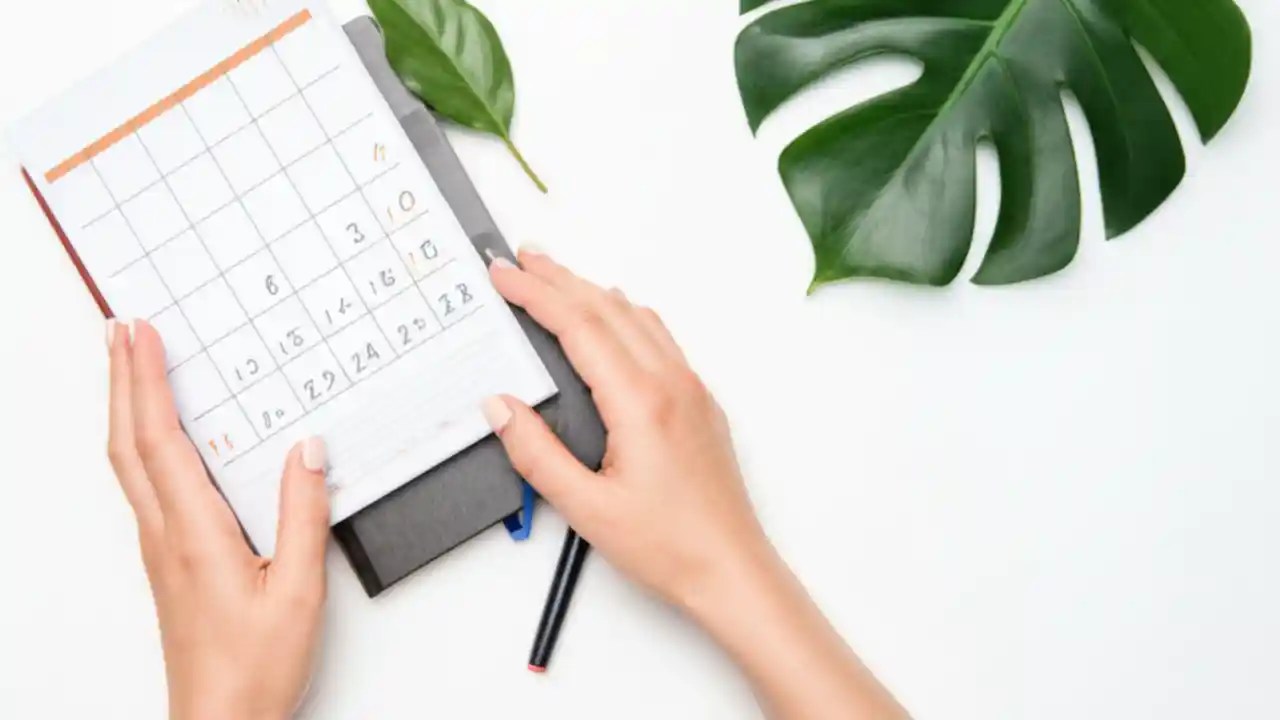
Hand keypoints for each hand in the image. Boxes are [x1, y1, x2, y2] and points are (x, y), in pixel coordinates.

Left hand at [106, 320, 330, 719]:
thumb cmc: (254, 669)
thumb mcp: (299, 591)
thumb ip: (303, 516)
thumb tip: (307, 450)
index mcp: (194, 534)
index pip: (159, 440)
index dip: (147, 381)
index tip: (141, 334)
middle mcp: (165, 535)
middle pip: (127, 442)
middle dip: (121, 379)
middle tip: (119, 329)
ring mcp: (161, 549)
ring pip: (128, 463)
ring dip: (124, 407)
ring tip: (129, 368)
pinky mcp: (169, 562)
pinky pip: (143, 486)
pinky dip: (140, 442)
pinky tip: (158, 439)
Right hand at [487, 249, 907, 718]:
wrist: (732, 570)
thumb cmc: (670, 546)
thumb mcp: (585, 508)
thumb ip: (536, 452)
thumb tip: (501, 406)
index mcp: (640, 401)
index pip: (578, 325)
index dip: (535, 293)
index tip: (503, 273)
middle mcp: (671, 382)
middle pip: (607, 307)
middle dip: (559, 277)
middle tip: (520, 256)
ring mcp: (691, 389)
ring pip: (636, 317)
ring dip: (592, 290)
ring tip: (556, 276)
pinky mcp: (700, 402)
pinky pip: (659, 337)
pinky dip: (624, 313)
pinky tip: (614, 317)